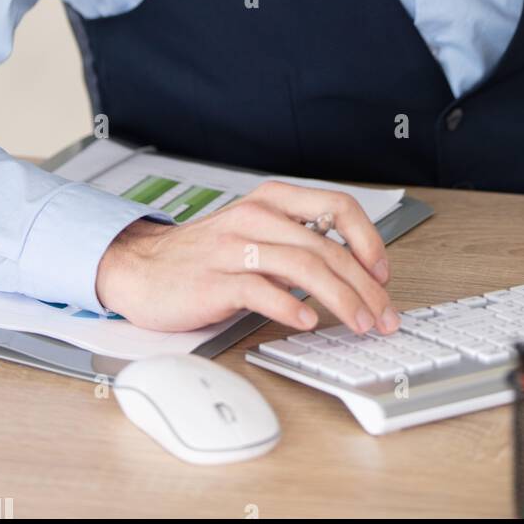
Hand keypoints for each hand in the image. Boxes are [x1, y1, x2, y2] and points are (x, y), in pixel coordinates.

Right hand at [95, 179, 399, 336]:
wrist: (140, 267)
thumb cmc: (203, 255)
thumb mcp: (255, 233)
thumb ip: (297, 243)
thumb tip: (351, 272)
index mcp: (273, 201)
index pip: (338, 206)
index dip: (368, 238)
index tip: (383, 271)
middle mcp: (257, 217)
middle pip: (328, 246)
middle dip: (365, 285)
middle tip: (384, 314)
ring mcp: (234, 247)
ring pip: (304, 266)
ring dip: (341, 299)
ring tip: (360, 323)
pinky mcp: (214, 280)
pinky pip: (260, 291)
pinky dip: (289, 308)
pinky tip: (307, 323)